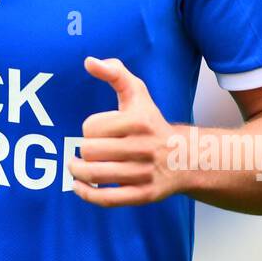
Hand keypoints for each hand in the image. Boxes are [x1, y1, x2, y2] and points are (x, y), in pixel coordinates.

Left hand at [69, 56, 183, 206]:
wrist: (185, 157)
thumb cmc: (151, 122)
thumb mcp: (137, 93)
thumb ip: (114, 72)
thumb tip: (89, 61)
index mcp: (139, 121)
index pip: (91, 127)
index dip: (89, 128)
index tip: (97, 130)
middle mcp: (144, 148)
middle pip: (90, 151)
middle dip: (84, 150)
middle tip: (88, 150)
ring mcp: (144, 173)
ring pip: (95, 175)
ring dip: (78, 171)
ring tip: (76, 167)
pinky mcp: (144, 195)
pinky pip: (107, 199)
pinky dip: (87, 194)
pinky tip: (79, 186)